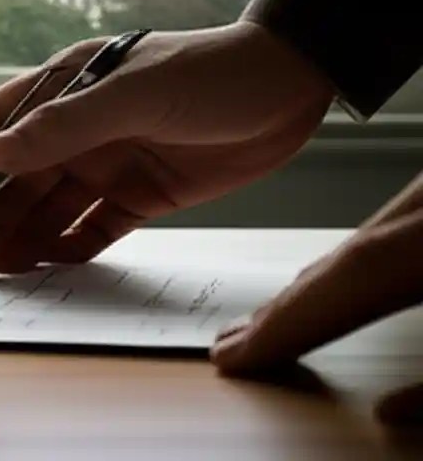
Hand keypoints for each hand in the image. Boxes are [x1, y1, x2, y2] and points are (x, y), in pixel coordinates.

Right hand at [0, 20, 334, 278]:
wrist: (292, 85)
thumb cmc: (211, 72)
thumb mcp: (134, 93)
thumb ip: (63, 125)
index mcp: (63, 88)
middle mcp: (77, 128)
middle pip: (17, 179)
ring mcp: (108, 162)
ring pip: (50, 209)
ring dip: (25, 240)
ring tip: (8, 278)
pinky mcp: (140, 194)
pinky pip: (93, 228)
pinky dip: (71, 249)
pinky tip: (54, 270)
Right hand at [210, 171, 422, 425]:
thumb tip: (390, 413)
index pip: (331, 294)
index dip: (276, 331)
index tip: (231, 359)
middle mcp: (421, 219)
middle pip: (331, 269)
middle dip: (277, 312)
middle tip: (227, 346)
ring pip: (352, 245)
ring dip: (304, 286)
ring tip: (263, 321)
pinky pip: (378, 231)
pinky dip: (342, 262)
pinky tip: (325, 278)